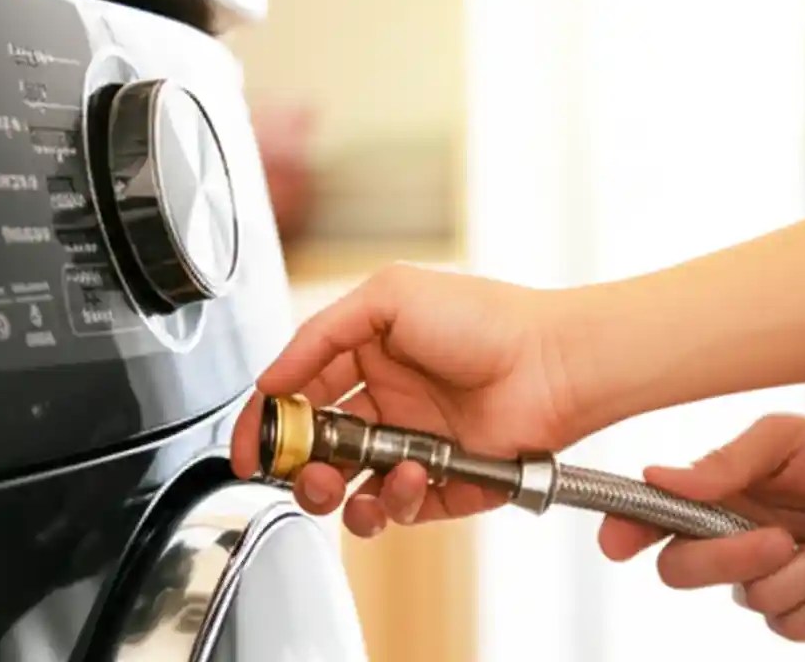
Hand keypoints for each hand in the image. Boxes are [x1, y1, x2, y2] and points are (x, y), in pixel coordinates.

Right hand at [230, 263, 606, 537]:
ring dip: (337, 495)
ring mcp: (413, 444)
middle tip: (299, 471)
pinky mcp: (444, 483)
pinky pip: (399, 508)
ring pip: (352, 489)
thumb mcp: (388, 296)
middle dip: (298, 468)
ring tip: (343, 486)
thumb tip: (272, 379)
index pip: (299, 394)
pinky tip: (406, 477)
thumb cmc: (486, 319)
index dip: (269, 423)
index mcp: (366, 355)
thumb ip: (318, 335)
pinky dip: (391, 501)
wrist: (555, 363)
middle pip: (318, 451)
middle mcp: (387, 402)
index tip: (250, 447)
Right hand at [598, 414, 804, 642]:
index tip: (616, 543)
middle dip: (729, 557)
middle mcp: (726, 538)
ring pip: (752, 598)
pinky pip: (794, 623)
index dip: (624, 530)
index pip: (650, 515)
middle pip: (681, 570)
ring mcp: (762, 578)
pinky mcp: (802, 611)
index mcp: (712, 493)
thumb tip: (658, 476)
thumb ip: (723, 461)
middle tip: (778, 537)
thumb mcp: (786, 438)